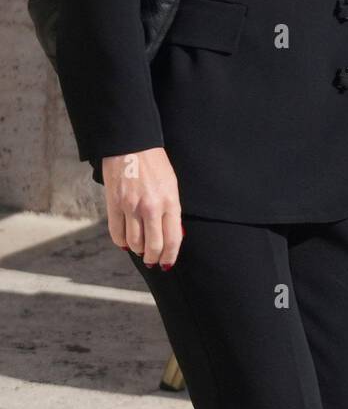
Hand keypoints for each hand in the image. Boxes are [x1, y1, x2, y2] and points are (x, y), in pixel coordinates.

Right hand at [101, 147, 183, 268]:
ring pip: (134, 243)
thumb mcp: (171, 185)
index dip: (170, 256)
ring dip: (137, 251)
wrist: (131, 145)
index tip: (167, 263)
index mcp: (170, 201)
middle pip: (152, 246)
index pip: (172, 239)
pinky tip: (126, 242)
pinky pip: (116, 234)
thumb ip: (171, 210)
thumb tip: (171, 235)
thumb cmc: (155, 164)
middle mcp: (151, 207)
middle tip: (152, 260)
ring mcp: (131, 207)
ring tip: (140, 249)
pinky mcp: (114, 204)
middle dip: (153, 258)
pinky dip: (122, 242)